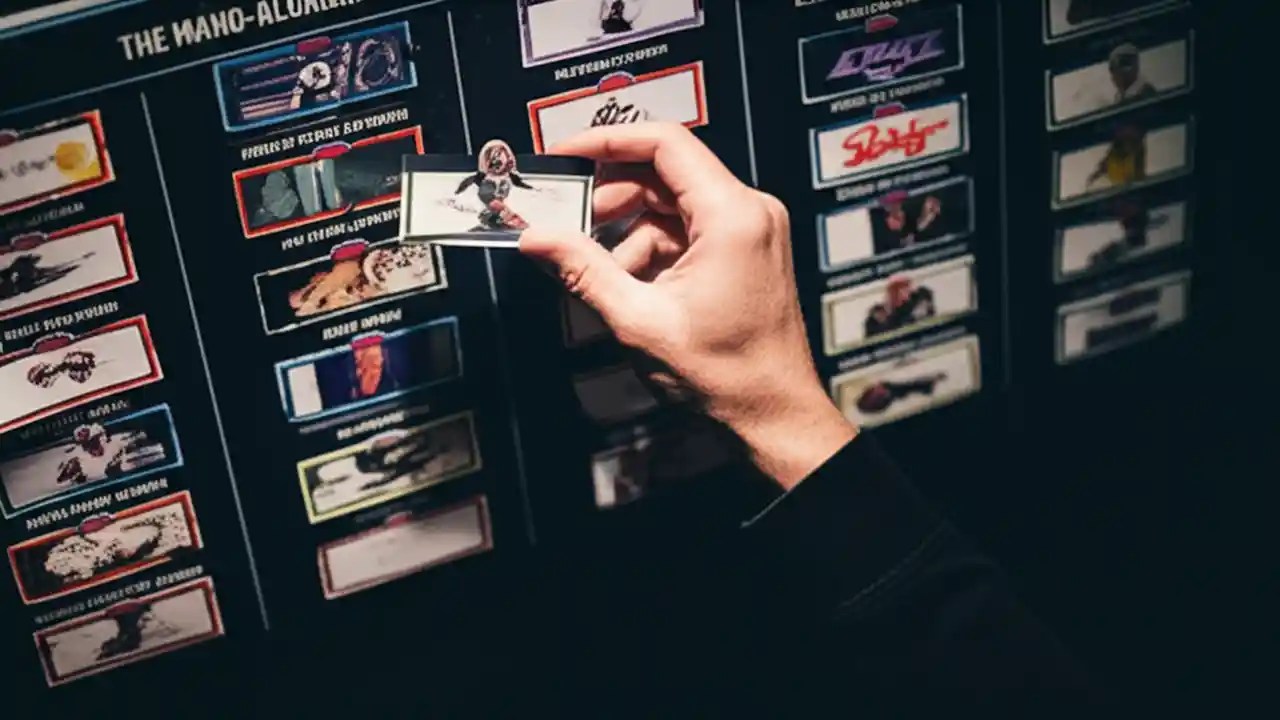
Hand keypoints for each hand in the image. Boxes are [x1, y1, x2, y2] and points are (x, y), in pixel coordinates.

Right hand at [520, 123, 855, 488]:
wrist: (773, 414)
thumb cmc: (728, 375)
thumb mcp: (638, 320)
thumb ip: (583, 271)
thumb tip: (538, 239)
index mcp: (733, 216)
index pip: (664, 143)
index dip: (607, 142)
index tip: (566, 154)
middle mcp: (749, 212)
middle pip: (664, 174)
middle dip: (610, 198)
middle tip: (568, 223)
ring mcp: (751, 230)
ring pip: (672, 205)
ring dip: (629, 232)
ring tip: (603, 274)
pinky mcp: (746, 251)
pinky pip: (688, 230)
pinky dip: (653, 250)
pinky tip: (632, 286)